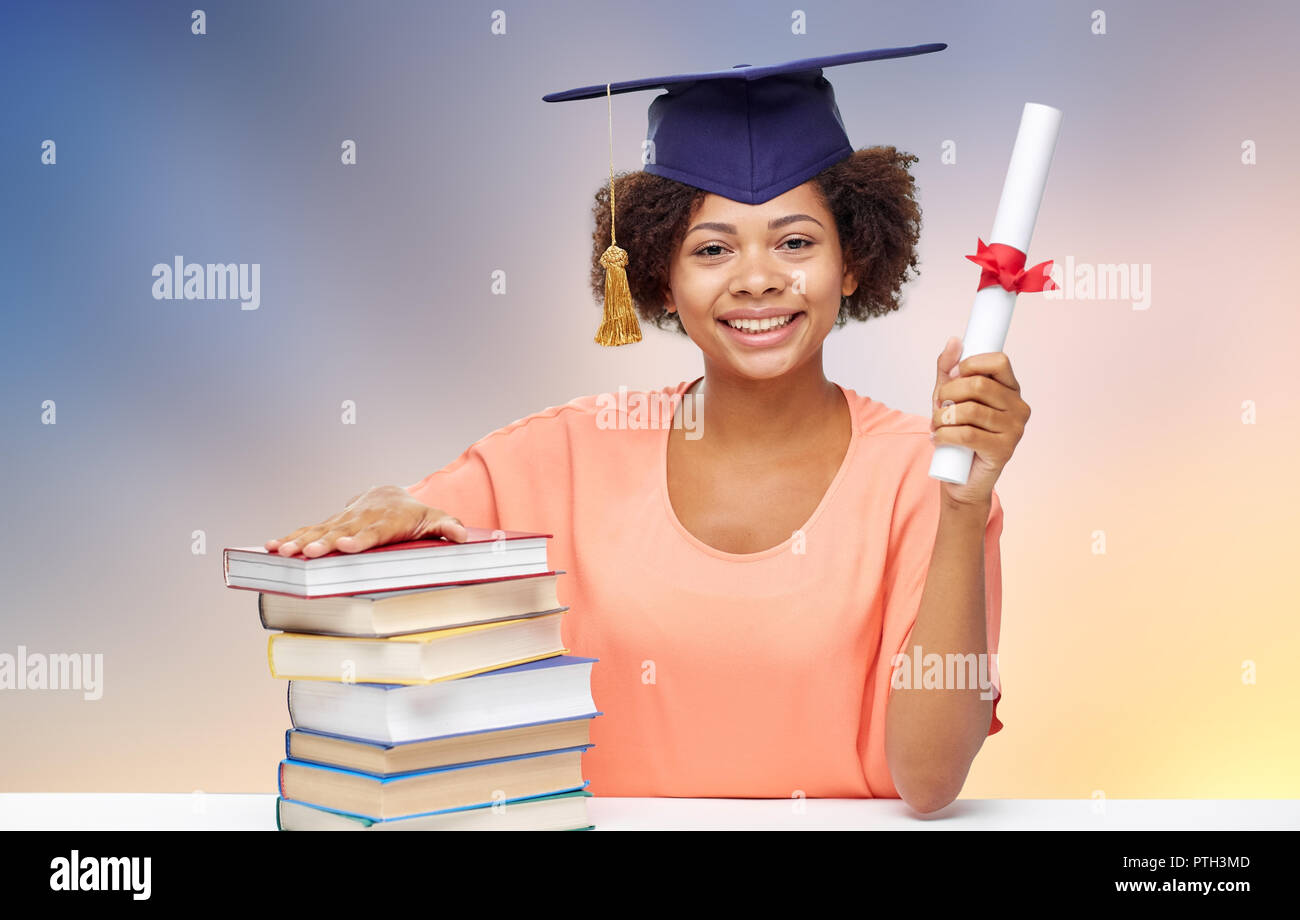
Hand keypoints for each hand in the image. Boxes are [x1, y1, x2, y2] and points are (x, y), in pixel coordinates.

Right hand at [264, 484, 468, 556]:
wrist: (393, 496)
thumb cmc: (416, 515)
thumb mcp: (436, 519)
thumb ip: (448, 527)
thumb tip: (462, 535)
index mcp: (387, 520)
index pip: (372, 531)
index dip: (359, 539)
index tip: (345, 545)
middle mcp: (361, 519)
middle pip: (341, 532)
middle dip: (323, 543)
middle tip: (308, 554)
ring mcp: (343, 522)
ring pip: (320, 531)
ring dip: (300, 542)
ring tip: (280, 553)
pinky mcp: (329, 526)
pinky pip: (308, 531)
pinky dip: (289, 538)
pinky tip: (269, 548)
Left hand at [930, 336, 1029, 507]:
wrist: (961, 478)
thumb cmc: (958, 433)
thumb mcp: (949, 398)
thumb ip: (949, 369)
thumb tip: (954, 341)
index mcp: (1010, 389)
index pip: (999, 361)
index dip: (971, 364)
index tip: (952, 376)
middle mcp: (1019, 407)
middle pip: (979, 385)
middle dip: (948, 394)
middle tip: (938, 407)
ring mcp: (1015, 430)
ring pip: (971, 411)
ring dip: (943, 417)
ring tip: (937, 425)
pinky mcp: (1004, 450)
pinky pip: (968, 434)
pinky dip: (945, 435)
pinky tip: (938, 438)